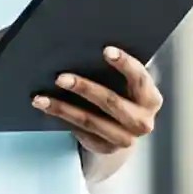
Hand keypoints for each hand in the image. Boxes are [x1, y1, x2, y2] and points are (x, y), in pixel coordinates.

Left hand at [31, 46, 162, 153]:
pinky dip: (61, 117)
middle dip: (85, 88)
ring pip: (90, 121)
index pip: (140, 78)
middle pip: (111, 102)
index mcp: (151, 99)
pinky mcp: (105, 148)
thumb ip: (117, 69)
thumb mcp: (127, 83)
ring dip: (63, 108)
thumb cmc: (123, 93)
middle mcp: (142, 122)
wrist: (122, 129)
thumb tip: (87, 46)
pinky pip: (80, 131)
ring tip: (41, 98)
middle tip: (60, 77)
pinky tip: (45, 107)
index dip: (125, 64)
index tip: (106, 50)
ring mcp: (124, 138)